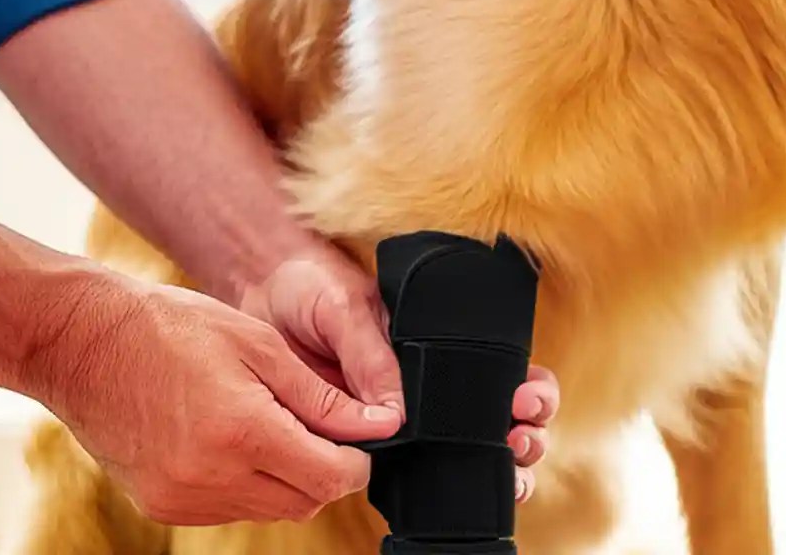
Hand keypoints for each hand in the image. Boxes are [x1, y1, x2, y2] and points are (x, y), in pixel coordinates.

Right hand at [26, 273, 400, 524]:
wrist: (82, 342)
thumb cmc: (171, 328)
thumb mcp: (260, 346)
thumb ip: (322, 398)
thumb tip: (379, 425)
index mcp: (243, 431)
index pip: (332, 478)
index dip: (358, 462)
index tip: (359, 438)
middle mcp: (212, 477)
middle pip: (305, 502)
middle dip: (325, 470)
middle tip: (314, 426)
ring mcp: (182, 498)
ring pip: (269, 510)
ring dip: (286, 479)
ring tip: (267, 423)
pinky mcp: (160, 506)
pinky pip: (229, 510)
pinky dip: (246, 485)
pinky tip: (232, 441)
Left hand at [238, 239, 559, 501]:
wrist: (256, 302)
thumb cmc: (310, 291)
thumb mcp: (344, 307)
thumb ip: (373, 355)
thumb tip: (400, 415)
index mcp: (440, 344)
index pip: (503, 372)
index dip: (529, 392)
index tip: (524, 402)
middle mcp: (432, 385)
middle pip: (500, 420)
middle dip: (527, 435)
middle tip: (520, 438)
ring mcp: (404, 419)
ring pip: (469, 454)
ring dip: (502, 469)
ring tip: (510, 471)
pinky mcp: (368, 444)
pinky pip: (410, 475)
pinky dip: (440, 490)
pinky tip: (457, 494)